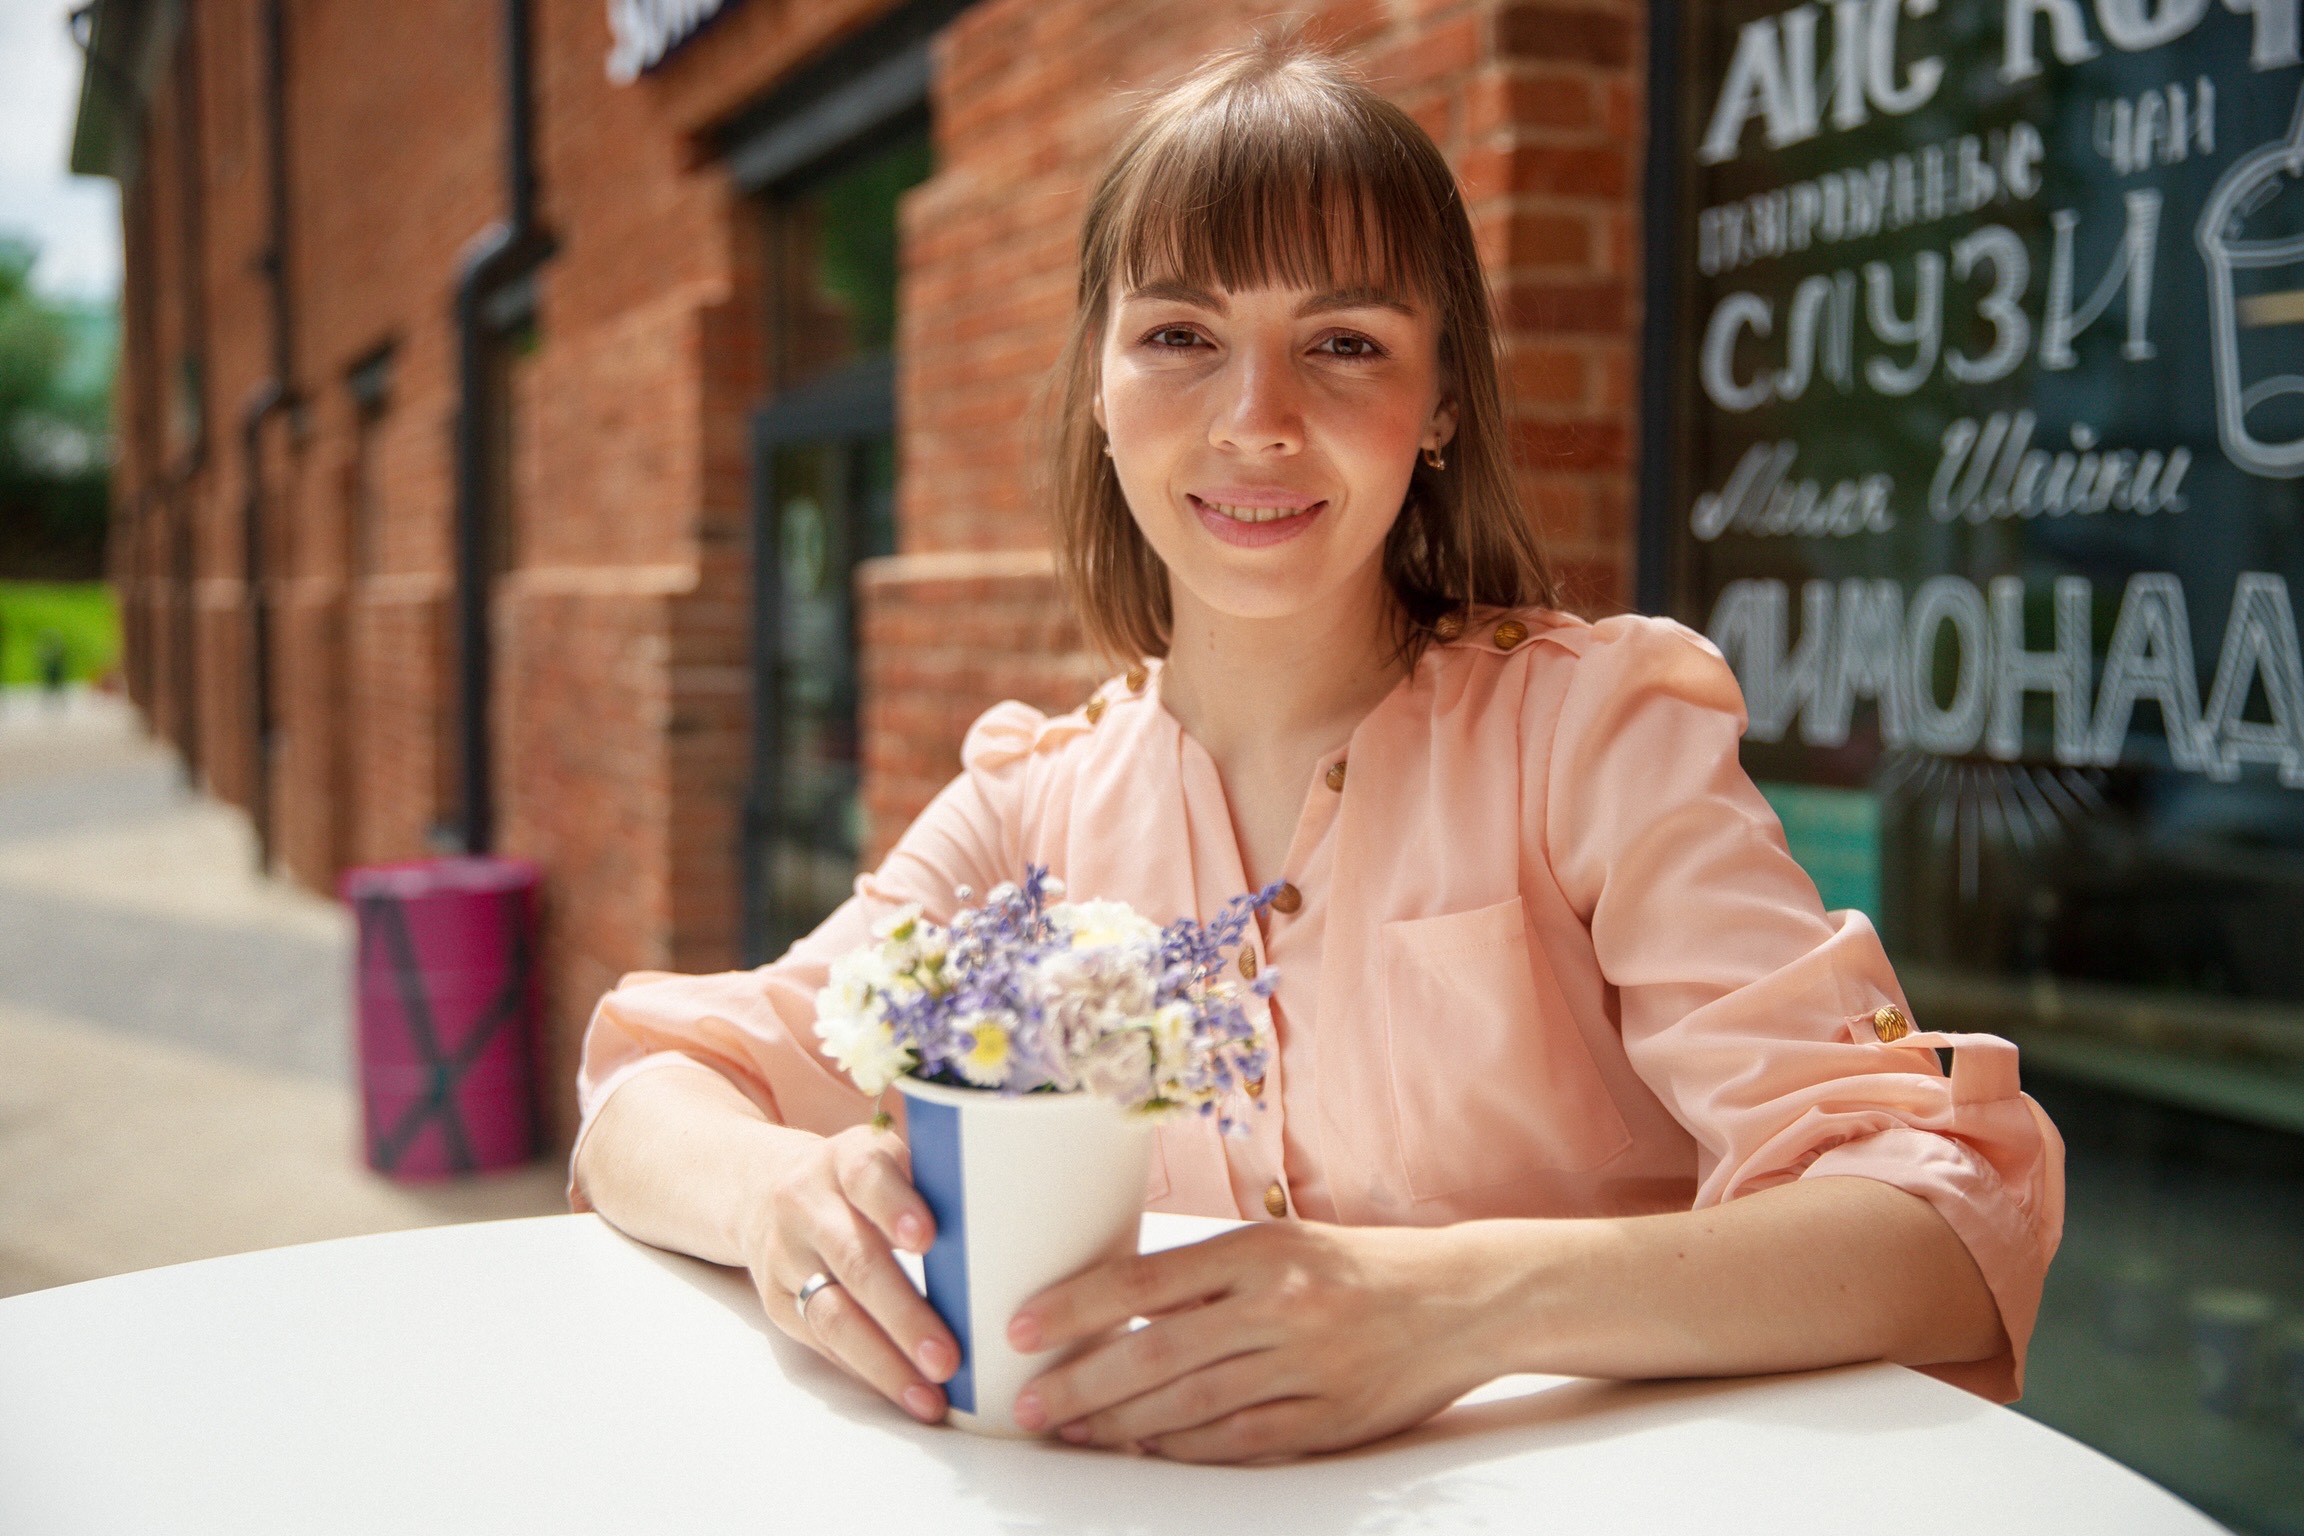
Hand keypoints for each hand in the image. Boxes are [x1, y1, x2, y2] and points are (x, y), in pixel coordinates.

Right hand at [741, 1120, 958, 1423]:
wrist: (765, 1187)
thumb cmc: (864, 1180)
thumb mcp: (891, 1158)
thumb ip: (938, 1180)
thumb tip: (1021, 1219)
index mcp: (846, 1159)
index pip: (867, 1175)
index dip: (895, 1205)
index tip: (926, 1239)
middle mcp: (808, 1204)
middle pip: (855, 1260)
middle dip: (904, 1313)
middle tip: (948, 1357)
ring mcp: (786, 1256)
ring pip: (832, 1314)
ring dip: (885, 1360)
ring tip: (931, 1393)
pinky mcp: (778, 1302)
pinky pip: (822, 1343)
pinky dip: (867, 1371)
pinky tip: (905, 1393)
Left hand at [1006, 1222, 1487, 1462]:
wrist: (1464, 1299)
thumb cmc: (1358, 1268)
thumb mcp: (1284, 1243)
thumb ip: (1208, 1274)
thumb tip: (1115, 1313)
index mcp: (1259, 1249)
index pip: (1141, 1282)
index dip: (1072, 1308)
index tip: (1019, 1328)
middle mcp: (1279, 1304)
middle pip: (1153, 1354)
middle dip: (1078, 1383)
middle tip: (1028, 1404)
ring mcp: (1305, 1365)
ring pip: (1187, 1406)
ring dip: (1117, 1425)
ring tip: (1071, 1431)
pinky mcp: (1329, 1419)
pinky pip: (1237, 1441)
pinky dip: (1183, 1450)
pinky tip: (1144, 1451)